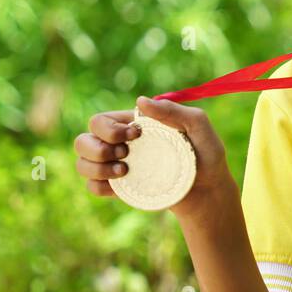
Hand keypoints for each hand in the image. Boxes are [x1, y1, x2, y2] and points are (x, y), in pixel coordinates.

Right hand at [75, 96, 234, 214]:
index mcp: (134, 125)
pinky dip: (98, 186)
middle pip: (82, 140)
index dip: (109, 128)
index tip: (136, 134)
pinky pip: (91, 186)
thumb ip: (173, 110)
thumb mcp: (198, 126)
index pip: (100, 120)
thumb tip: (139, 101)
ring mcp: (117, 166)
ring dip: (95, 168)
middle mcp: (121, 144)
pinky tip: (120, 185)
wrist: (210, 190)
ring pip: (81, 163)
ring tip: (124, 171)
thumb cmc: (206, 154)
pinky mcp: (120, 188)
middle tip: (126, 154)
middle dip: (97, 148)